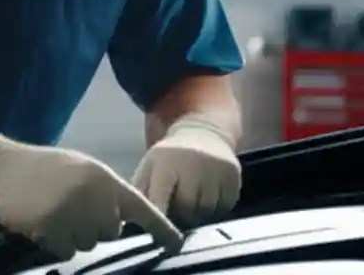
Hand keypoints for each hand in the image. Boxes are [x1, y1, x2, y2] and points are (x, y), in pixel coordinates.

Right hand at [0, 134, 183, 259]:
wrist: (3, 168)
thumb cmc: (44, 169)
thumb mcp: (81, 170)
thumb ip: (104, 191)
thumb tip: (121, 219)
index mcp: (105, 179)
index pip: (141, 208)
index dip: (161, 228)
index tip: (176, 243)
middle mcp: (95, 197)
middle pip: (111, 232)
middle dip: (94, 227)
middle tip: (70, 208)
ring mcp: (75, 214)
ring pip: (88, 244)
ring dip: (73, 235)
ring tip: (53, 211)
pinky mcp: (54, 229)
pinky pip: (67, 252)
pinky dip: (56, 243)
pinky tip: (43, 222)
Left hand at [132, 113, 240, 227]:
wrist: (203, 134)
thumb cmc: (170, 157)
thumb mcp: (150, 165)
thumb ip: (141, 190)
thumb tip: (130, 219)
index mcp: (166, 162)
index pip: (160, 196)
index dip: (158, 215)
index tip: (158, 230)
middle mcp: (193, 164)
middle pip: (187, 208)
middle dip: (181, 213)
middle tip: (178, 206)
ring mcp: (216, 169)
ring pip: (207, 210)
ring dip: (199, 211)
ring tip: (193, 198)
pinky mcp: (234, 176)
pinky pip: (225, 206)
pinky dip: (216, 207)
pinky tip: (208, 194)